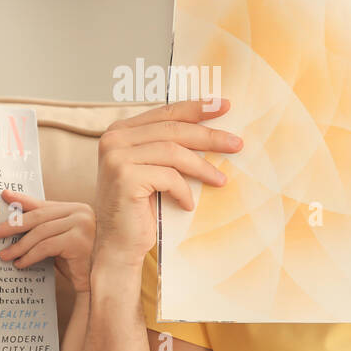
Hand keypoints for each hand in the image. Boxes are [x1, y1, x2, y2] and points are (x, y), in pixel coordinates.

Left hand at [0, 189, 95, 292]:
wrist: (103, 283)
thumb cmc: (81, 263)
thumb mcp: (61, 242)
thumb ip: (46, 231)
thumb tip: (15, 225)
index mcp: (77, 209)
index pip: (44, 204)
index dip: (22, 200)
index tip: (4, 195)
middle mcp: (80, 212)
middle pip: (39, 216)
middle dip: (14, 224)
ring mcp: (81, 225)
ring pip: (40, 232)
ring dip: (19, 245)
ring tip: (4, 255)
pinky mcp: (79, 241)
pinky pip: (46, 246)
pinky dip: (30, 255)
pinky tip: (20, 263)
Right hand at [93, 99, 242, 269]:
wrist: (118, 245)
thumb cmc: (140, 208)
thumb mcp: (153, 170)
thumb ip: (167, 146)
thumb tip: (211, 130)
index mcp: (121, 131)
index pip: (165, 113)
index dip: (197, 108)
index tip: (225, 106)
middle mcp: (114, 139)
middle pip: (172, 129)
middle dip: (209, 136)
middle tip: (236, 144)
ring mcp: (116, 157)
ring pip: (173, 152)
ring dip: (202, 167)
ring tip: (220, 180)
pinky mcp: (124, 177)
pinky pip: (169, 177)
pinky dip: (184, 191)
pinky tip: (187, 205)